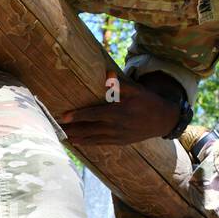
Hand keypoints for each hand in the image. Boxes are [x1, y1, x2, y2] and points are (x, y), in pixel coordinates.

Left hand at [59, 75, 178, 145]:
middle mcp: (115, 127)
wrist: (163, 121)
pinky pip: (100, 143)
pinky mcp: (119, 142)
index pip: (93, 115)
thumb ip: (119, 85)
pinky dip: (87, 143)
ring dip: (76, 137)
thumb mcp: (136, 90)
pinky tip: (76, 142)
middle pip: (88, 129)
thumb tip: (107, 74)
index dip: (77, 116)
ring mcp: (117, 136)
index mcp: (118, 113)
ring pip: (92, 138)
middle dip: (71, 129)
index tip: (63, 116)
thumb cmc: (148, 102)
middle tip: (55, 128)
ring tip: (61, 136)